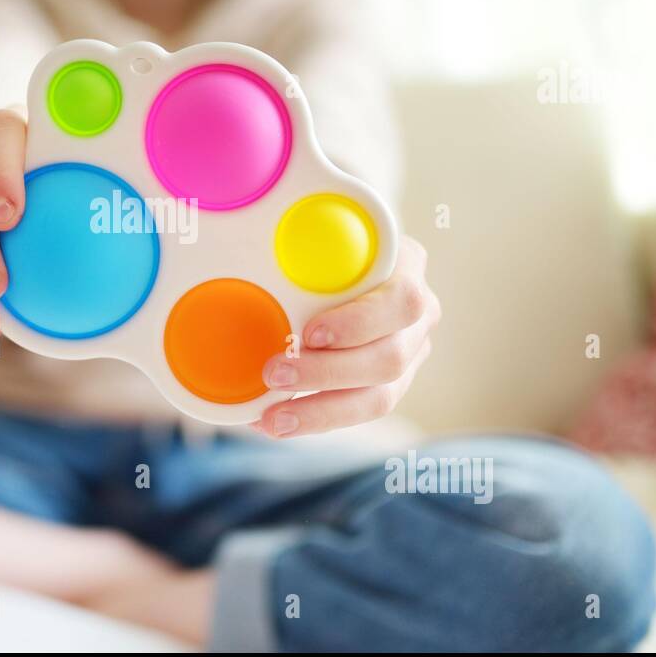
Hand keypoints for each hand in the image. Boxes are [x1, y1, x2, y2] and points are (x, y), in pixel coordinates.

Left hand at [252, 235, 439, 438]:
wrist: (343, 270)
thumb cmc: (325, 251)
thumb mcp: (319, 235)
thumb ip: (301, 244)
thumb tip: (238, 249)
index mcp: (407, 268)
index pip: (403, 300)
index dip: (359, 322)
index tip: (309, 333)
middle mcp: (418, 317)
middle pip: (390, 358)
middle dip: (327, 374)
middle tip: (272, 374)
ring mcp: (409, 354)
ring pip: (380, 397)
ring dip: (322, 411)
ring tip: (273, 418)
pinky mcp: (390, 385)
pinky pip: (357, 412)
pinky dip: (315, 419)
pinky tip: (273, 421)